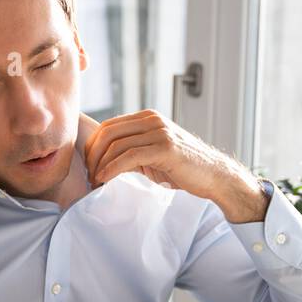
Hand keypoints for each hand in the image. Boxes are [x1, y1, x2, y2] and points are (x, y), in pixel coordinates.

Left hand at [82, 109, 268, 223]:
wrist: (213, 175)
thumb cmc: (182, 169)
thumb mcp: (152, 155)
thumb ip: (131, 151)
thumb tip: (102, 161)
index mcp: (147, 118)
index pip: (108, 126)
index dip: (93, 146)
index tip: (89, 167)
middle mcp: (152, 120)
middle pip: (108, 132)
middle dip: (92, 155)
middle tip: (89, 176)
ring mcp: (159, 132)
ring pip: (116, 144)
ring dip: (100, 165)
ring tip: (96, 182)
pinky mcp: (164, 148)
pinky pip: (128, 156)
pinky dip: (112, 169)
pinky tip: (105, 179)